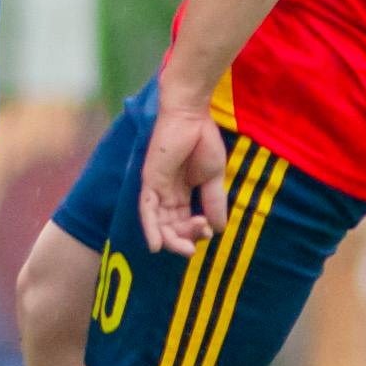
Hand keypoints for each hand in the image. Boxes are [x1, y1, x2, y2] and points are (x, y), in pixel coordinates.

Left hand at [134, 96, 230, 256]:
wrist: (192, 116)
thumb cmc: (203, 140)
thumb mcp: (214, 178)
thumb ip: (214, 202)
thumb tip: (219, 229)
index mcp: (182, 192)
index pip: (184, 221)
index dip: (195, 232)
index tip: (208, 232)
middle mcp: (167, 193)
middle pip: (170, 226)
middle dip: (183, 240)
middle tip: (194, 248)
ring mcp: (156, 187)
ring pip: (159, 222)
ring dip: (171, 240)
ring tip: (185, 249)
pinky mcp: (149, 180)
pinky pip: (146, 209)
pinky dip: (150, 229)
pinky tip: (156, 246)